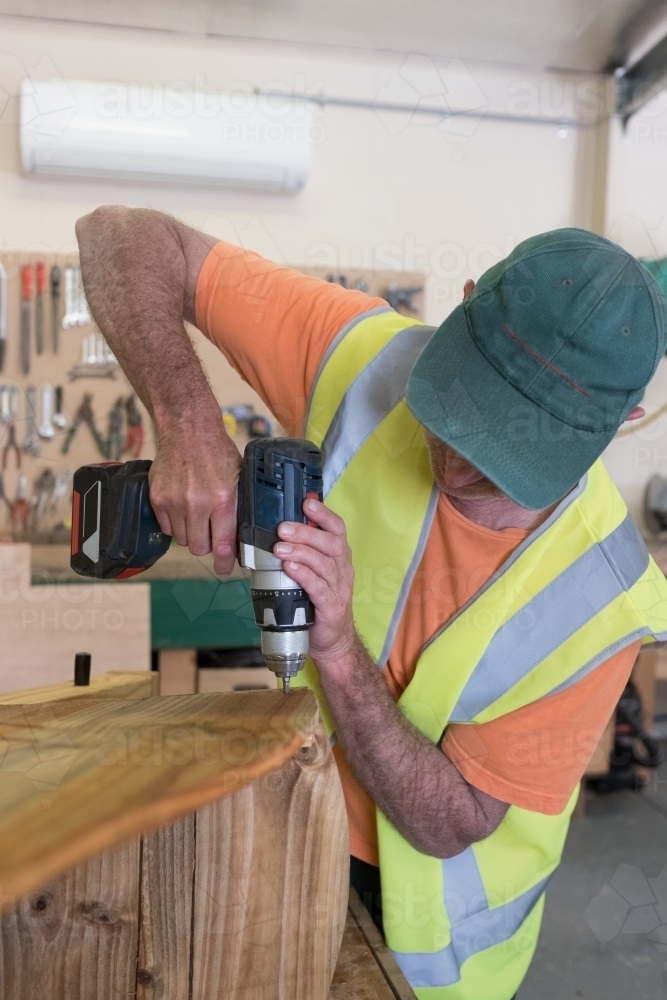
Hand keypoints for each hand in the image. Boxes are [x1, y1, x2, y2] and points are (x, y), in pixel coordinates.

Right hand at [149, 422, 240, 574]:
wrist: (188, 430)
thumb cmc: (217, 453)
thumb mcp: (238, 480)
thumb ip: (237, 510)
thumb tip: (238, 539)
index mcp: (222, 500)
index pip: (222, 545)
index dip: (224, 563)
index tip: (224, 570)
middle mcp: (197, 504)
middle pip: (199, 547)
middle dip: (206, 545)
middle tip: (210, 534)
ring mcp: (174, 502)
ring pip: (182, 539)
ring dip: (191, 533)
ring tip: (197, 515)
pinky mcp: (158, 498)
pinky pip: (167, 527)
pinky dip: (175, 524)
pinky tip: (182, 508)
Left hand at [274, 499, 355, 659]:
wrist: (331, 641)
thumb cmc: (317, 603)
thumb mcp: (312, 573)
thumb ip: (300, 554)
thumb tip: (274, 534)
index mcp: (338, 557)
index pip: (337, 529)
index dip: (323, 515)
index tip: (306, 504)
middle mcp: (342, 569)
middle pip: (331, 543)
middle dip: (306, 533)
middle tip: (283, 528)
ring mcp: (339, 588)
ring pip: (324, 564)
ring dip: (301, 553)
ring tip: (280, 548)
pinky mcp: (332, 607)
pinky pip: (319, 588)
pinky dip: (304, 576)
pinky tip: (290, 568)